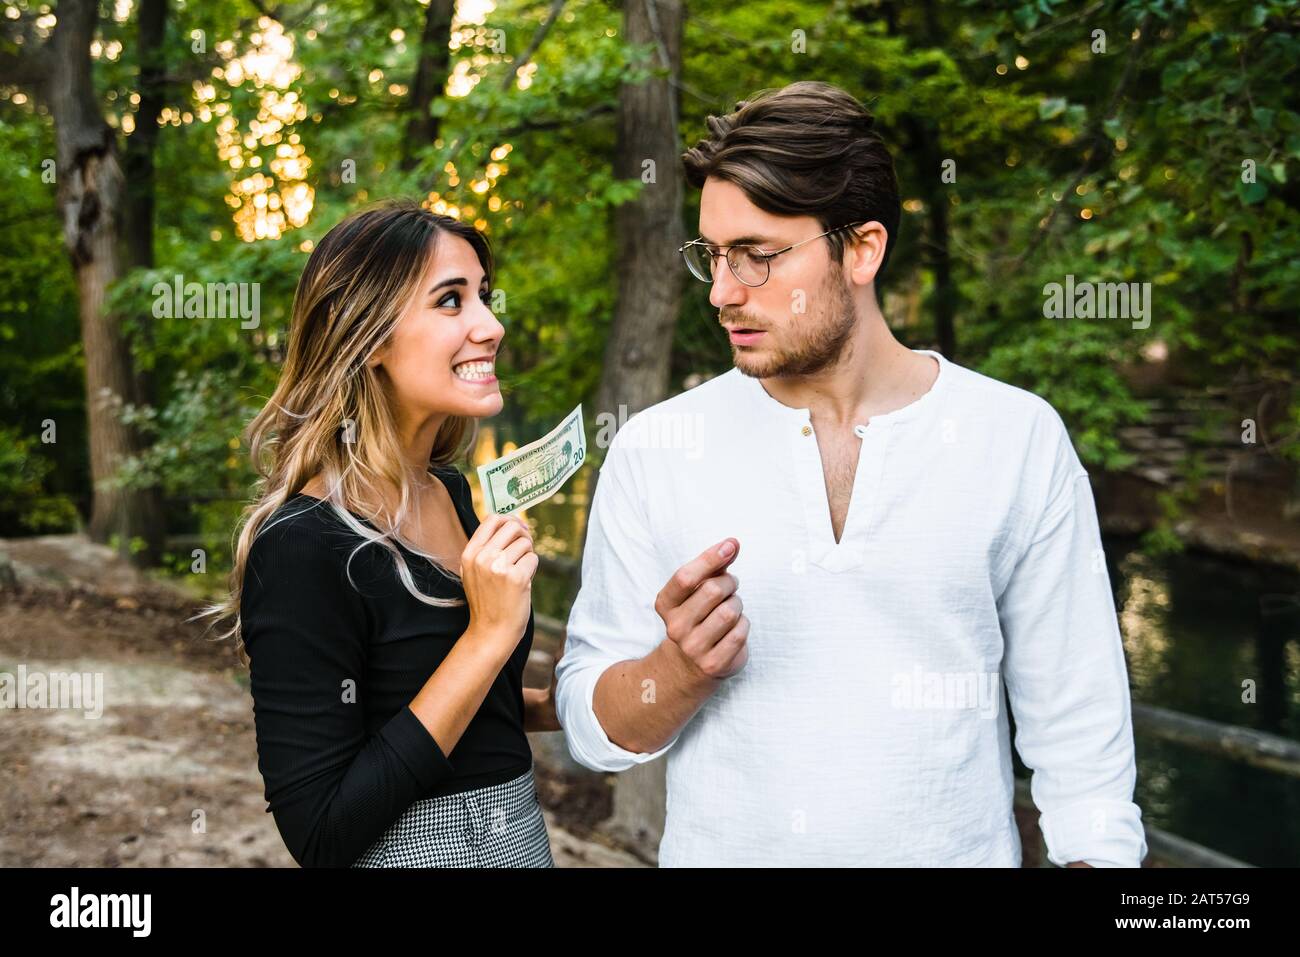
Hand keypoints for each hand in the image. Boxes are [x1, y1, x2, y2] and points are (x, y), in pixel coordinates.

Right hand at [461, 512, 536, 648]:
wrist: (491, 631)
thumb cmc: (488, 600)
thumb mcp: (475, 571)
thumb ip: (487, 547)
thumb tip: (514, 521)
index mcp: (469, 553)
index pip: (492, 519)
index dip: (510, 520)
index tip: (518, 529)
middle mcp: (481, 557)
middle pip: (512, 526)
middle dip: (523, 535)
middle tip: (525, 549)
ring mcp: (498, 567)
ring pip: (525, 542)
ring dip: (528, 554)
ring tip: (521, 570)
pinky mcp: (516, 578)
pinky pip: (533, 558)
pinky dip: (532, 568)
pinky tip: (523, 582)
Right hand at [654, 538, 747, 680]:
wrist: (689, 664)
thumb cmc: (698, 615)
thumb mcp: (697, 590)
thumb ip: (713, 566)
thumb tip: (733, 544)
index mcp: (665, 604)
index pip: (685, 577)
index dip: (710, 558)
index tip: (731, 545)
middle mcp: (675, 627)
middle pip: (712, 590)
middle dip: (729, 583)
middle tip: (730, 587)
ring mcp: (693, 648)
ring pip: (730, 612)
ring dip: (737, 605)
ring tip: (731, 609)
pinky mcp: (713, 663)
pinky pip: (740, 632)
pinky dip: (743, 624)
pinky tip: (734, 628)